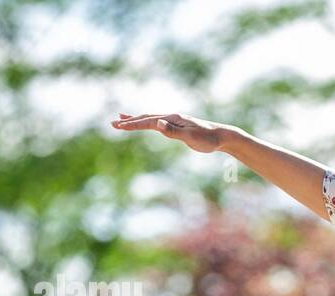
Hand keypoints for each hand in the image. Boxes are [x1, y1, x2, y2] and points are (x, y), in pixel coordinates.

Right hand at [110, 112, 233, 152]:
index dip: (133, 124)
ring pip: (150, 119)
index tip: (119, 127)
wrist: (222, 137)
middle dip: (129, 121)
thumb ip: (173, 131)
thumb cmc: (208, 139)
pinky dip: (147, 123)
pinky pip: (157, 124)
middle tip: (112, 124)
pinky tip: (145, 124)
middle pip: (145, 118)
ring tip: (121, 120)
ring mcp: (174, 121)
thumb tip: (157, 123)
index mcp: (172, 119)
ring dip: (135, 120)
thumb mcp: (191, 136)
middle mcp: (171, 117)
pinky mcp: (177, 127)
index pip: (148, 121)